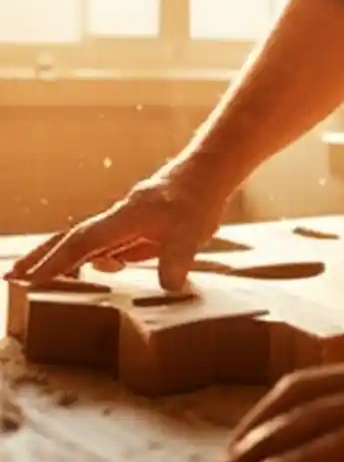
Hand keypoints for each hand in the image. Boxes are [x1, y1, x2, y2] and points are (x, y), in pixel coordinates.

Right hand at [5, 171, 224, 290]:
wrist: (206, 173)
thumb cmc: (196, 200)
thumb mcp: (192, 233)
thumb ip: (178, 259)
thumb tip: (169, 288)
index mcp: (123, 219)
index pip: (81, 242)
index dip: (56, 262)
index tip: (31, 279)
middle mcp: (117, 220)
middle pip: (71, 240)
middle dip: (40, 258)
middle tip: (12, 277)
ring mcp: (125, 223)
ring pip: (85, 243)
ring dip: (61, 259)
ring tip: (39, 279)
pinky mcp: (136, 227)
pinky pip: (105, 244)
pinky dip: (89, 257)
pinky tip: (92, 268)